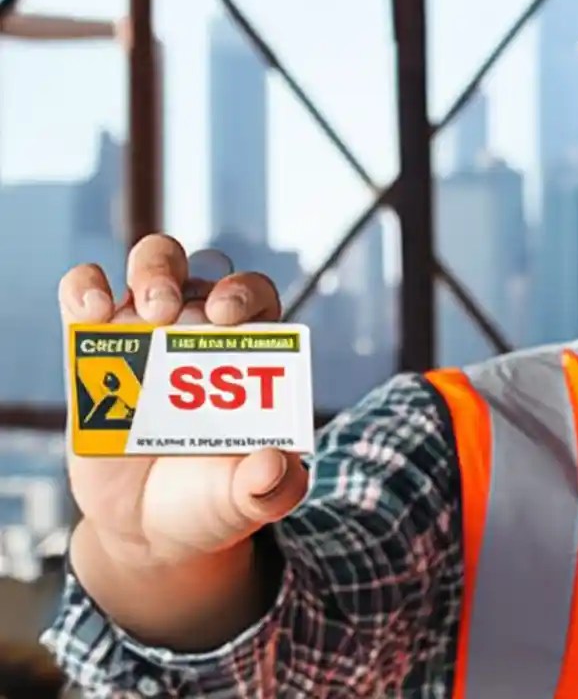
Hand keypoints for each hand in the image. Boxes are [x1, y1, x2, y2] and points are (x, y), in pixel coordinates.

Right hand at [59, 234, 309, 567]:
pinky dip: (85, 290)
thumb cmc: (213, 499)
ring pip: (147, 267)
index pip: (254, 297)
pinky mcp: (93, 350)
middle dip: (179, 276)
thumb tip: (273, 465)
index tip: (227, 317)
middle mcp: (198, 333)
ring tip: (143, 314)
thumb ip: (272, 487)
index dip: (244, 293)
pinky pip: (85, 298)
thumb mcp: (248, 500)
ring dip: (145, 274)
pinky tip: (92, 312)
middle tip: (168, 311)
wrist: (152, 528)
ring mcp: (145, 335)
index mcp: (247, 354)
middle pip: (194, 271)